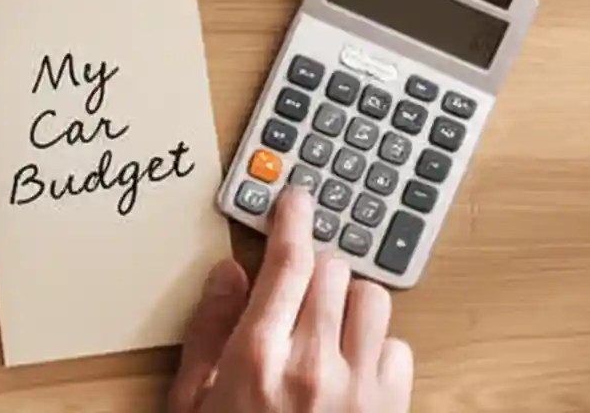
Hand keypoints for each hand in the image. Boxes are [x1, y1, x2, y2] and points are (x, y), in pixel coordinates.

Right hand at [170, 189, 412, 411]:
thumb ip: (208, 331)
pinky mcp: (392, 408)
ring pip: (371, 299)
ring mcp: (360, 387)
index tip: (295, 198)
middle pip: (331, 270)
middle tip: (292, 289)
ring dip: (346, 302)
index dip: (292, 219)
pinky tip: (348, 367)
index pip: (287, 261)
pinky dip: (375, 347)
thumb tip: (230, 273)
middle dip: (311, 269)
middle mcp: (314, 363)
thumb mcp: (191, 402)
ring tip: (322, 328)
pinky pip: (398, 347)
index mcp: (258, 355)